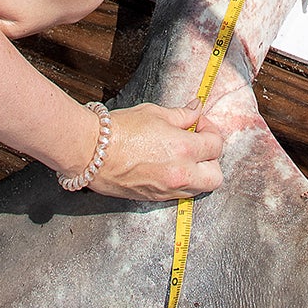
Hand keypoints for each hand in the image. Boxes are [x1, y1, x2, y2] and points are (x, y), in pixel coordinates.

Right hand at [87, 100, 224, 200]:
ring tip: (184, 156)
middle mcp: (180, 173)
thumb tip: (197, 109)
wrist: (91, 152)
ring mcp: (168, 190)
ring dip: (199, 173)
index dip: (210, 130)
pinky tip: (169, 166)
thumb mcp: (155, 113)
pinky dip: (182, 182)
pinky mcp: (155, 198)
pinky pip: (180, 194)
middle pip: (216, 176)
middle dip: (212, 159)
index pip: (216, 145)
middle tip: (199, 144)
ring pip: (200, 189)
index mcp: (183, 149)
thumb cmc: (119, 130)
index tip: (199, 123)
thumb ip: (182, 115)